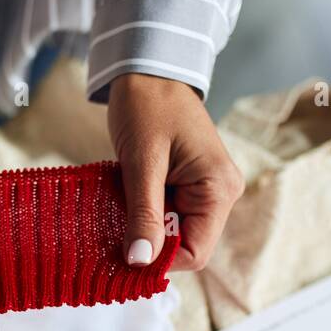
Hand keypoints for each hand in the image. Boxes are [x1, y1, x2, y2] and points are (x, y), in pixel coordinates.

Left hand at [107, 74, 243, 270]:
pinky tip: (120, 201)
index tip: (122, 254)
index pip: (195, 253)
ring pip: (169, 232)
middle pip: (183, 245)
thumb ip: (144, 214)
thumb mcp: (143, 162)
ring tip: (114, 209)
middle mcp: (218, 194)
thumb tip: (140, 261)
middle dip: (147, 243)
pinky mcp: (184, 185)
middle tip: (111, 230)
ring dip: (139, 227)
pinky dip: (139, 214)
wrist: (147, 69)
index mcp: (219, 189)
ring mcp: (202, 190)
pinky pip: (162, 214)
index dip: (159, 260)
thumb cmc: (148, 104)